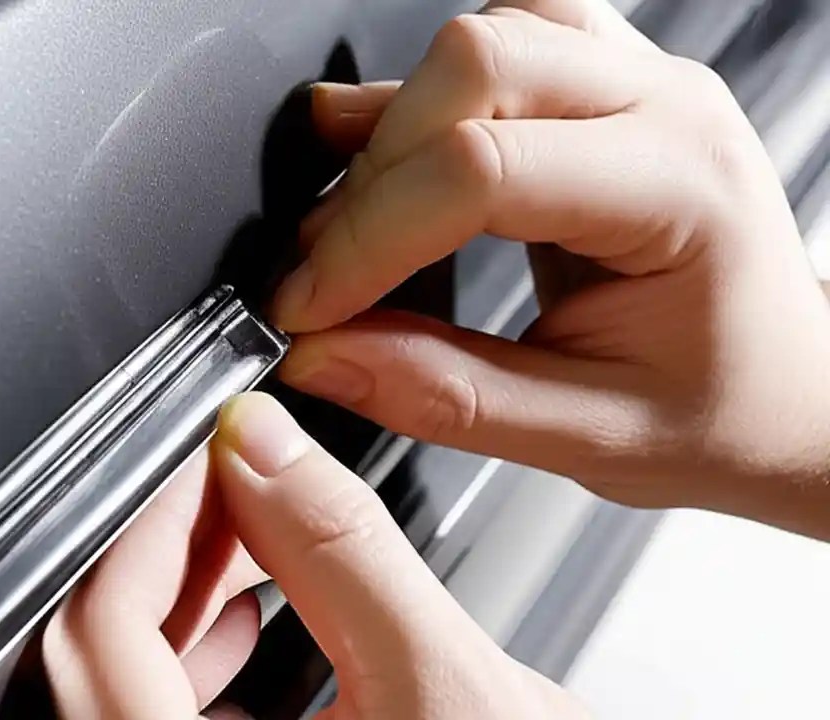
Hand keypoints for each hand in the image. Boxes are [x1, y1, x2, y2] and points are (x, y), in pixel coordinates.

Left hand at [46, 393, 587, 718]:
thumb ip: (346, 552)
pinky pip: (152, 718)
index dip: (153, 524)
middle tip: (234, 489)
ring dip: (176, 603)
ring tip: (246, 544)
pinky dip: (188, 660)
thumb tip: (262, 442)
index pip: (107, 632)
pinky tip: (245, 624)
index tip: (207, 460)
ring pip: (120, 689)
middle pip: (99, 657)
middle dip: (166, 555)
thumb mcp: (447, 685)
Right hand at [276, 0, 829, 536]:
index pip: (484, 170)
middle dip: (373, 172)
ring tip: (355, 220)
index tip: (311, 304)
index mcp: (681, 191)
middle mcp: (667, 108)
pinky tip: (391, 156)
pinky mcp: (605, 88)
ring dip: (395, 125)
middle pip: (476, 62)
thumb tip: (324, 356)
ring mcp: (640, 83)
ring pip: (482, 36)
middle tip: (328, 269)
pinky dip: (422, 100)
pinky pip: (498, 43)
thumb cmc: (725, 412)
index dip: (370, 237)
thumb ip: (447, 396)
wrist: (796, 395)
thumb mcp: (587, 436)